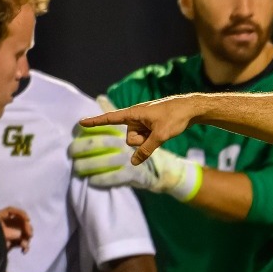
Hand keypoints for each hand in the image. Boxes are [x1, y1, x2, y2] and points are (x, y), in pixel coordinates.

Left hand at [0, 206, 30, 251]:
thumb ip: (9, 232)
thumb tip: (19, 234)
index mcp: (0, 218)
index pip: (11, 211)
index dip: (21, 213)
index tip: (28, 219)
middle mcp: (6, 224)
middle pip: (20, 221)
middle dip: (27, 227)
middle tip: (29, 234)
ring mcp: (10, 233)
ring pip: (23, 232)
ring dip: (27, 239)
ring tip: (24, 245)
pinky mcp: (12, 242)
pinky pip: (22, 242)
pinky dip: (25, 246)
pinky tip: (24, 250)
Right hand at [80, 93, 200, 165]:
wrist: (190, 109)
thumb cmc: (175, 117)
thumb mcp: (160, 136)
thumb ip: (146, 150)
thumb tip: (133, 162)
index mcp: (134, 113)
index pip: (111, 119)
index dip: (96, 121)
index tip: (81, 122)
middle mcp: (135, 117)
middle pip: (130, 138)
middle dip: (141, 141)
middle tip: (157, 132)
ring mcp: (143, 121)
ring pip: (138, 140)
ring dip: (149, 140)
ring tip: (162, 130)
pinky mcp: (149, 125)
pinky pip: (145, 138)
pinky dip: (152, 139)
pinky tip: (163, 132)